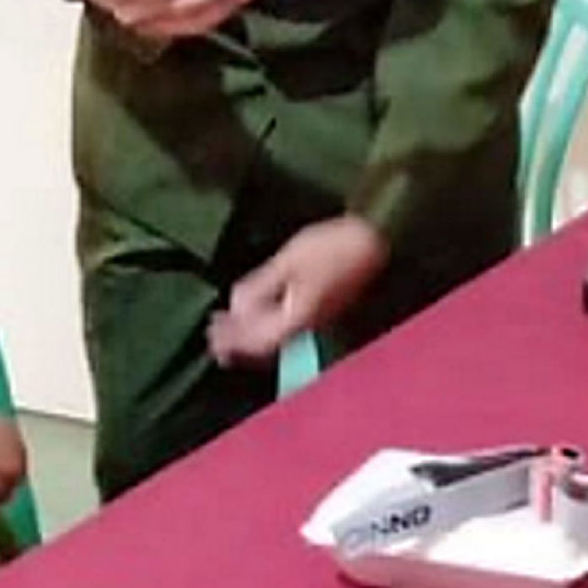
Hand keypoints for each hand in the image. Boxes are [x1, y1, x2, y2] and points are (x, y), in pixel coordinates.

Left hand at [207, 214, 389, 366]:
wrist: (375, 242)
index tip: (211, 330)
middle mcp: (308, 328)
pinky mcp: (322, 313)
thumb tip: (236, 306)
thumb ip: (260, 287)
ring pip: (278, 340)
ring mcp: (318, 322)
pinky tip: (261, 314)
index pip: (258, 341)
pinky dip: (268, 326)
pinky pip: (288, 329)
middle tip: (214, 335)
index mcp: (298, 317)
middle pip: (267, 346)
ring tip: (232, 327)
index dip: (233, 340)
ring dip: (252, 335)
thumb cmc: (332, 246)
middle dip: (239, 342)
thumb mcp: (288, 261)